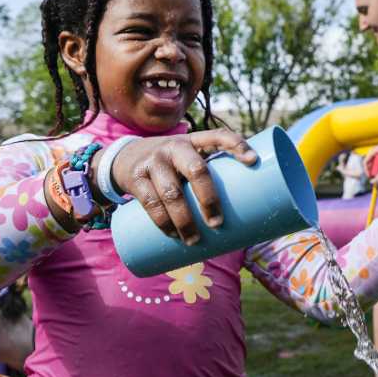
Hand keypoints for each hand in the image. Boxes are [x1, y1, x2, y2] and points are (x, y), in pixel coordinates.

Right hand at [112, 130, 257, 245]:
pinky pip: (151, 203)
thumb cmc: (170, 165)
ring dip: (185, 220)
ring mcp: (154, 161)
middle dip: (209, 198)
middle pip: (197, 170)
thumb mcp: (186, 160)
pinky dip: (164, 223)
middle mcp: (174, 147)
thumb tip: (241, 216)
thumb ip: (207, 176)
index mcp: (194, 141)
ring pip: (172, 193)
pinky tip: (173, 235)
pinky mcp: (136, 178)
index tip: (253, 161)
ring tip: (194, 240)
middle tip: (217, 223)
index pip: (218, 136)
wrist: (124, 157)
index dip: (237, 145)